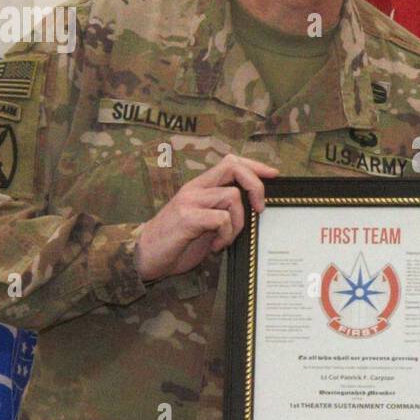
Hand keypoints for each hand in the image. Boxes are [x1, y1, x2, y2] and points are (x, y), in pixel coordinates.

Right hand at [135, 154, 277, 280]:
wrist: (146, 257)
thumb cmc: (178, 240)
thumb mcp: (204, 221)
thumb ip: (223, 210)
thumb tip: (256, 208)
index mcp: (200, 187)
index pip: (230, 162)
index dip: (254, 166)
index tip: (274, 174)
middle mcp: (195, 189)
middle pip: (233, 167)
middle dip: (255, 185)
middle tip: (259, 209)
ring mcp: (189, 202)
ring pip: (231, 196)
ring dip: (238, 223)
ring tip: (225, 239)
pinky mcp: (187, 218)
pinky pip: (221, 218)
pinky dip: (226, 234)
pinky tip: (216, 246)